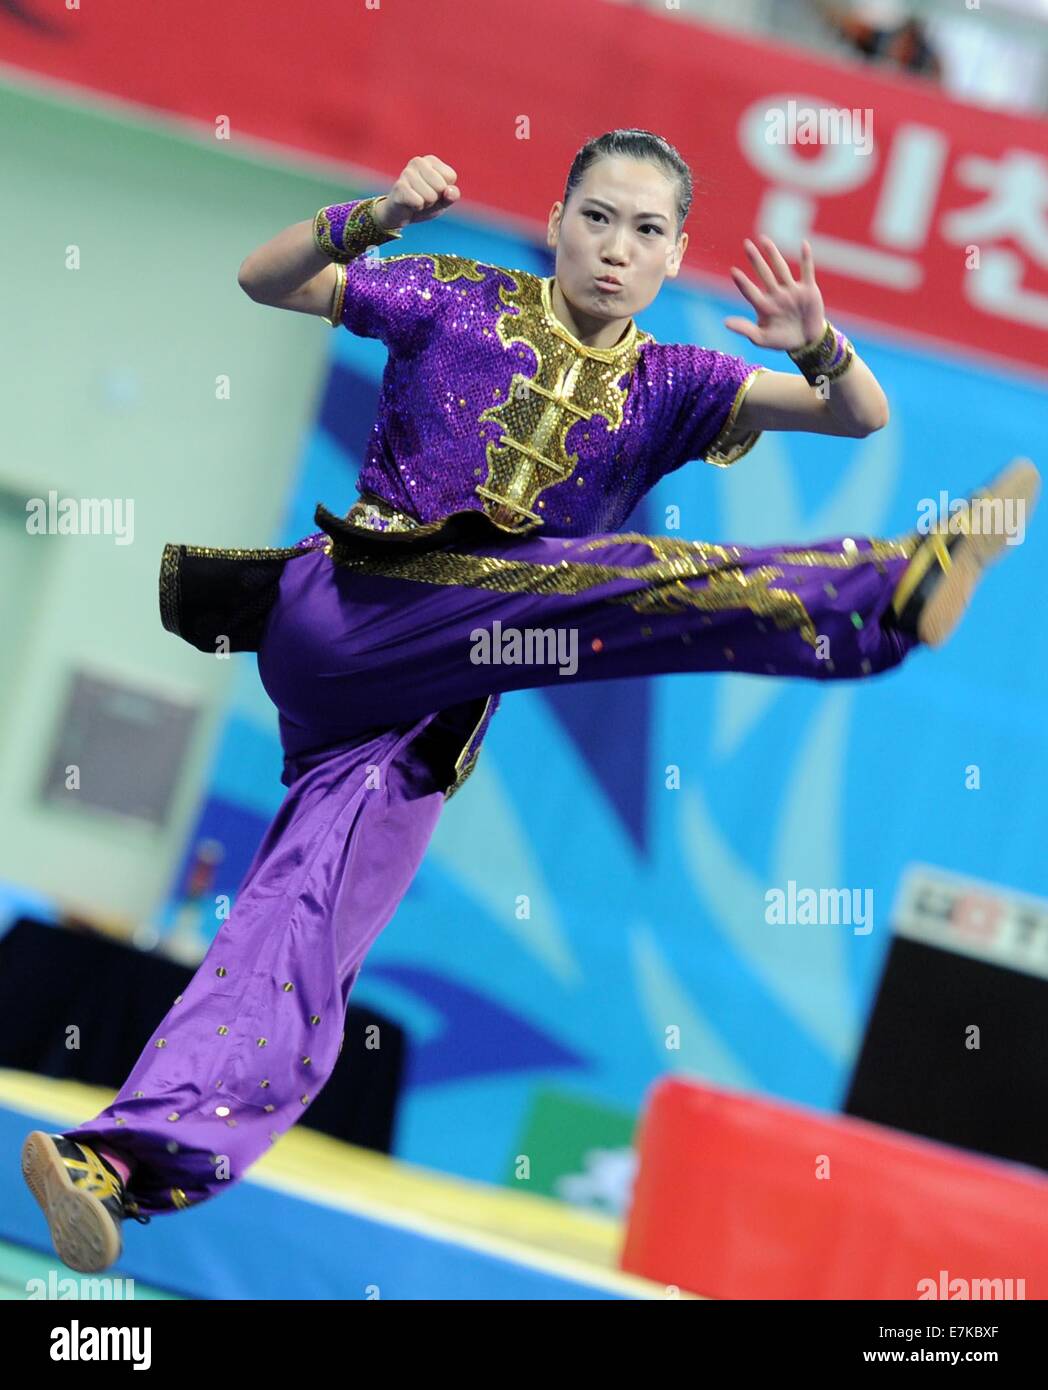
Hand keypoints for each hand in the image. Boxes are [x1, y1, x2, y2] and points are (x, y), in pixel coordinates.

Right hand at [376, 155, 459, 231]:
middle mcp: (418, 162)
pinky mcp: (400, 186)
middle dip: (435, 198)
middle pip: (441, 186)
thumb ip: (452, 195)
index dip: (445, 190)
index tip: (434, 191)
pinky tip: (410, 204)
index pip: (451, 176)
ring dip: (425, 204)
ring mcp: (407, 173)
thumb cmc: (425, 202)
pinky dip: (417, 208)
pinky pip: (419, 202)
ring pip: (430, 196)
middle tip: (424, 197)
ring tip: (417, 200)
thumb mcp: (443, 200)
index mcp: (431, 160)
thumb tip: (450, 192)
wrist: (400, 214)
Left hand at [724, 235, 825, 351]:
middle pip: (764, 274)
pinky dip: (806, 259)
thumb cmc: (782, 340)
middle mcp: (776, 294)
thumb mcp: (762, 339)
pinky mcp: (808, 290)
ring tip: (764, 240)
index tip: (733, 271)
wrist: (806, 342)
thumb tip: (725, 323)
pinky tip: (803, 245)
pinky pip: (807, 271)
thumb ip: (746, 329)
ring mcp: (792, 290)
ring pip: (781, 269)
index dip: (742, 283)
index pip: (750, 291)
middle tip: (746, 244)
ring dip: (773, 254)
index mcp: (764, 306)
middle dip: (755, 260)